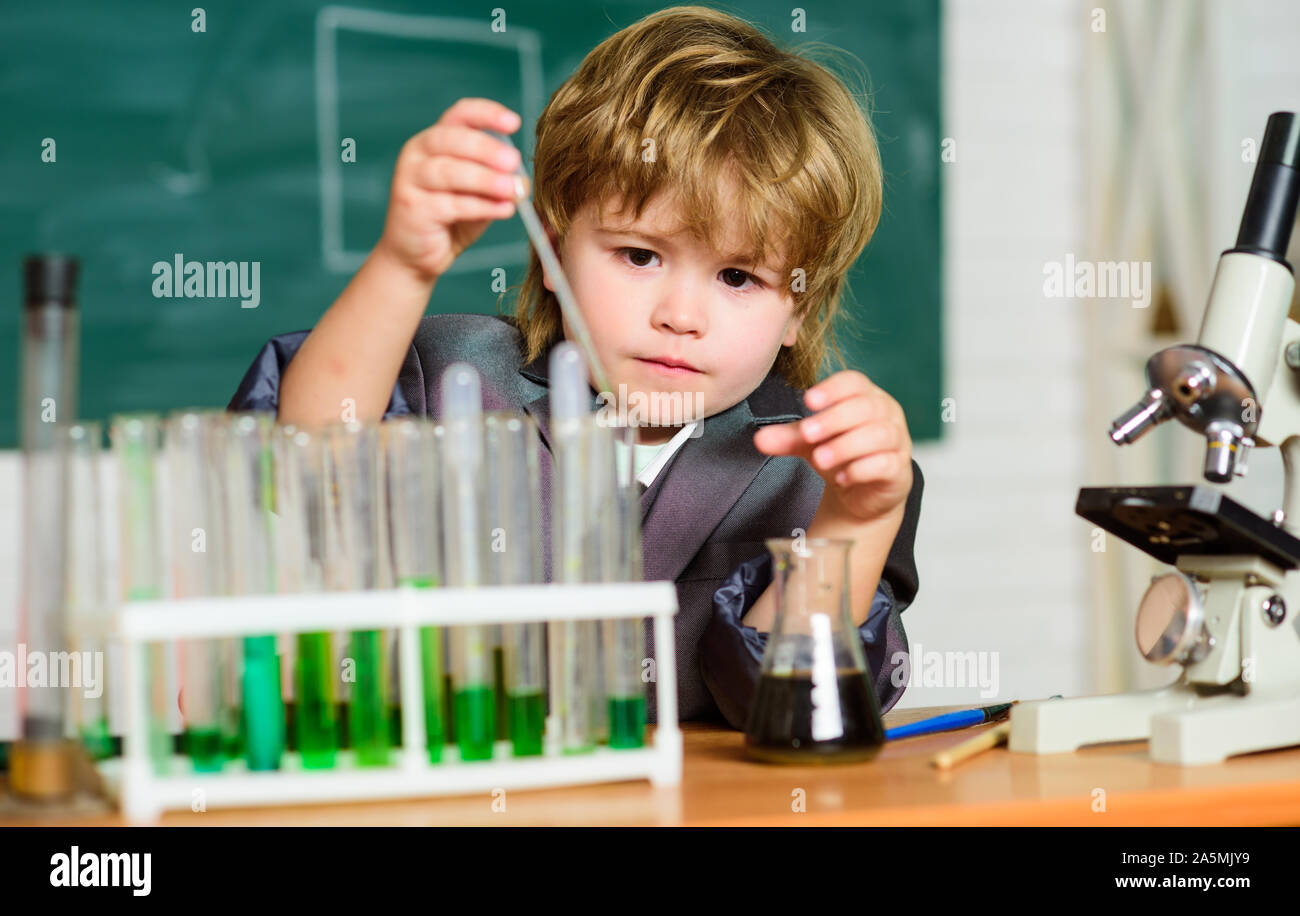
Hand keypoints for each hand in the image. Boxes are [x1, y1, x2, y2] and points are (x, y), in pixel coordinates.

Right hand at [375, 98, 527, 280]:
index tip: (514, 122)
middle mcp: (418, 153)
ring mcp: (410, 179)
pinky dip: (481, 206)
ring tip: (514, 190)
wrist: (416, 255)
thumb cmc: (450, 218)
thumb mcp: (478, 193)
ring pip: (449, 171)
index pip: (459, 115)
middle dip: (487, 149)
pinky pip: (451, 204)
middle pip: (452, 139)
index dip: (486, 114)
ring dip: (486, 179)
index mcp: (435, 140)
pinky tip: (504, 210)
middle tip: (514, 161)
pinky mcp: (412, 207)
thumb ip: (496, 180)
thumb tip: (522, 179)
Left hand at [753, 370, 912, 521]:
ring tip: (819, 459)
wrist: (862, 493)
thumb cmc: (840, 454)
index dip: (833, 389)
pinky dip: (862, 469)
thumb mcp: (811, 443)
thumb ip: (788, 437)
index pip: (854, 382)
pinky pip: (887, 463)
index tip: (809, 400)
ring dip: (846, 446)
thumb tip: (759, 439)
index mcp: (865, 397)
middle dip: (834, 419)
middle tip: (807, 433)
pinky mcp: (899, 470)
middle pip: (866, 407)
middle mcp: (886, 414)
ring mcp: (897, 441)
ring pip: (879, 435)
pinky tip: (842, 478)